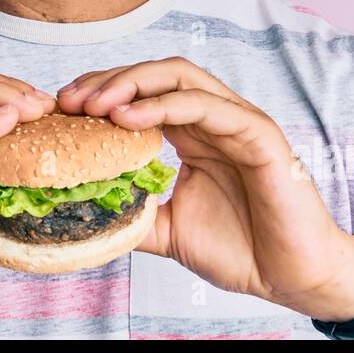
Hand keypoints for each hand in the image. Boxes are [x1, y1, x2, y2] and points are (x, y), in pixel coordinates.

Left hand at [56, 58, 353, 321]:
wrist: (293, 278)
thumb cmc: (242, 249)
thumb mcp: (169, 229)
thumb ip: (133, 213)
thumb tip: (83, 213)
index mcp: (194, 133)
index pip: (142, 92)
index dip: (100, 92)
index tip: (60, 110)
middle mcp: (214, 118)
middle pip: (156, 74)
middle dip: (109, 81)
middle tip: (68, 102)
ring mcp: (238, 121)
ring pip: (180, 78)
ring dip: (132, 84)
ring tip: (93, 105)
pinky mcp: (259, 134)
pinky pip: (207, 106)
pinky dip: (165, 104)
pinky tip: (129, 118)